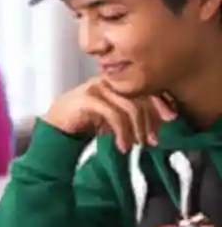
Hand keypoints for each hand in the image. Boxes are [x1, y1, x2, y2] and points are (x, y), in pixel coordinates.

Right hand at [43, 78, 176, 152]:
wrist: (55, 127)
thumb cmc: (85, 122)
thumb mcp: (113, 118)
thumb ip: (132, 115)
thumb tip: (158, 123)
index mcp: (116, 82)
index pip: (145, 87)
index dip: (161, 102)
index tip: (171, 119)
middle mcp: (109, 80)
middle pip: (141, 96)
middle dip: (150, 121)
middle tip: (151, 141)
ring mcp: (97, 87)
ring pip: (130, 106)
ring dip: (136, 129)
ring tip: (136, 146)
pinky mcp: (88, 99)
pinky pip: (114, 114)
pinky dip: (121, 132)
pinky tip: (121, 146)